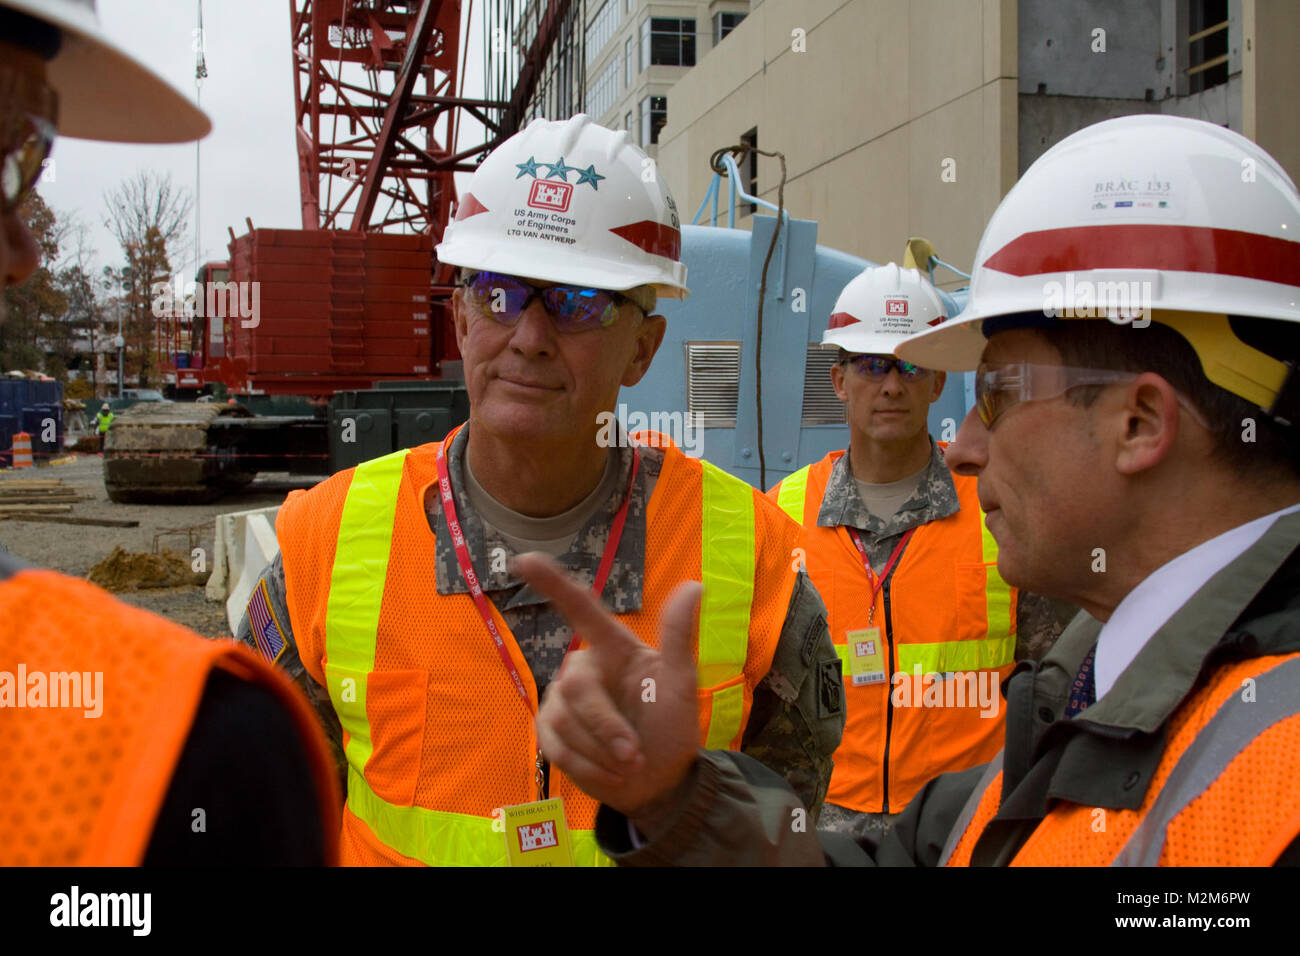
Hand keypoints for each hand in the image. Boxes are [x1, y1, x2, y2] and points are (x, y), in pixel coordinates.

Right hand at [514, 552, 701, 828]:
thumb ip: (679, 638)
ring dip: (602, 753)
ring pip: (566, 722)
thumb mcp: (682, 686)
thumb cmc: (670, 727)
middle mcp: (583, 669)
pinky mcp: (549, 732)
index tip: (524, 561)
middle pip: (578, 688)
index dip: (552, 584)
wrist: (660, 781)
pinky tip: (609, 774)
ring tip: (628, 765)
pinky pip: (557, 748)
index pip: (581, 610)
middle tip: (635, 755)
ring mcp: (561, 700)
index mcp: (615, 649)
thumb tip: (694, 585)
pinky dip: (588, 768)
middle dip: (607, 727)